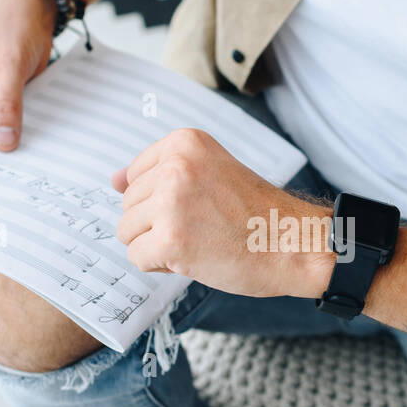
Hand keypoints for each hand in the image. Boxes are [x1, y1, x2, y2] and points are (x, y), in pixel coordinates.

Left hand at [113, 128, 333, 297]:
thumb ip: (160, 173)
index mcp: (185, 142)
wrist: (294, 242)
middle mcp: (175, 166)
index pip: (135, 175)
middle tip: (204, 227)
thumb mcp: (210, 172)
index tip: (197, 205)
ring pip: (127, 232)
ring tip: (199, 240)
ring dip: (157, 244)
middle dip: (157, 224)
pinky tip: (194, 257)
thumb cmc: (256, 213)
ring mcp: (171, 202)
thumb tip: (112, 180)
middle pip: (129, 205)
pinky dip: (161, 265)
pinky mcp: (170, 239)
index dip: (160, 200)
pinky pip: (137, 257)